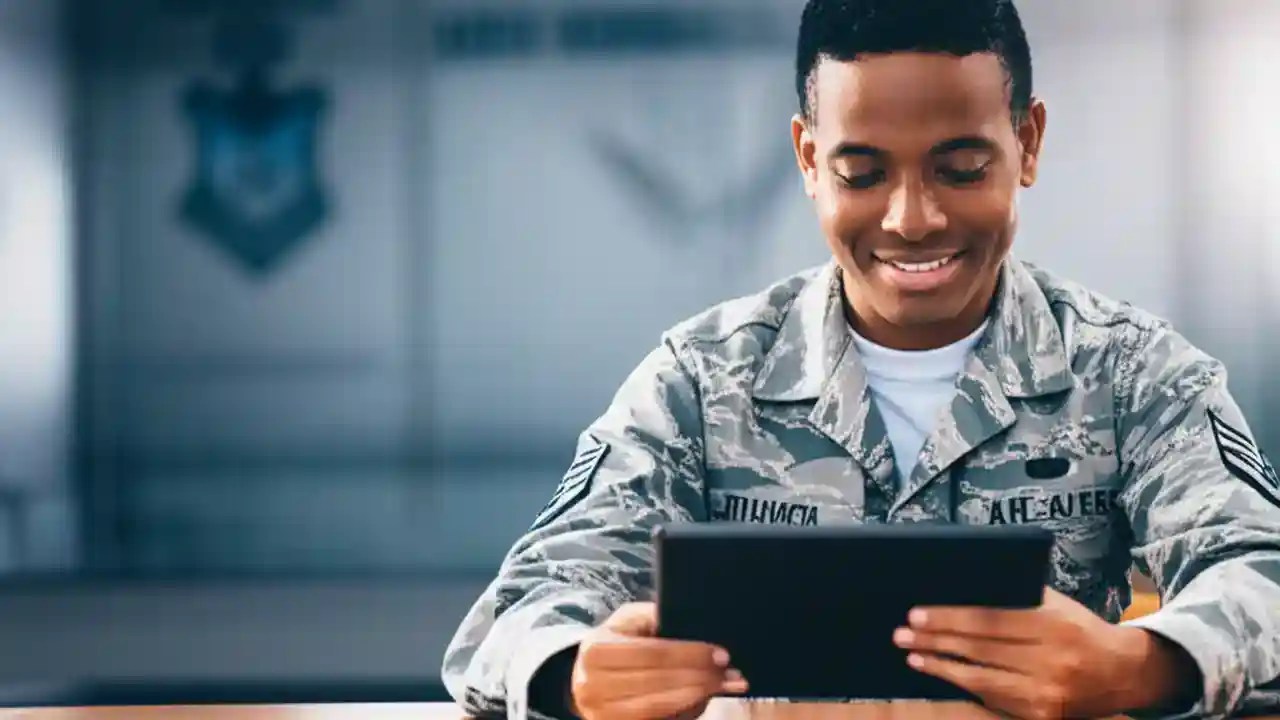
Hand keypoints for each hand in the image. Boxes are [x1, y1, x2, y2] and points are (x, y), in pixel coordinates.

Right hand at [570, 602, 748, 719]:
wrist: (588, 679)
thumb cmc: (614, 643)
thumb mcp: (626, 621)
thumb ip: (652, 616)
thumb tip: (691, 619)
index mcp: (596, 650)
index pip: (652, 653)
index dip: (689, 655)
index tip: (720, 654)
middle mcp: (593, 685)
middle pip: (658, 681)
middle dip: (699, 676)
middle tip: (730, 672)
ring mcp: (602, 712)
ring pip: (658, 706)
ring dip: (697, 696)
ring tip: (723, 685)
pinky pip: (657, 719)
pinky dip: (684, 710)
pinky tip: (703, 699)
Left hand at [895, 587, 1200, 718]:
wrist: (1123, 672)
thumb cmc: (1079, 629)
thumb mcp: (1055, 603)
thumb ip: (1016, 594)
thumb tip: (961, 585)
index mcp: (1054, 624)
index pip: (990, 620)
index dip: (950, 617)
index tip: (917, 614)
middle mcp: (1052, 659)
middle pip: (980, 648)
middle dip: (936, 640)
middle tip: (902, 633)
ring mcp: (1047, 691)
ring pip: (981, 678)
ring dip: (940, 666)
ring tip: (912, 655)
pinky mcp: (1043, 715)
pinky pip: (993, 698)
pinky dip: (962, 684)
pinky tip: (940, 673)